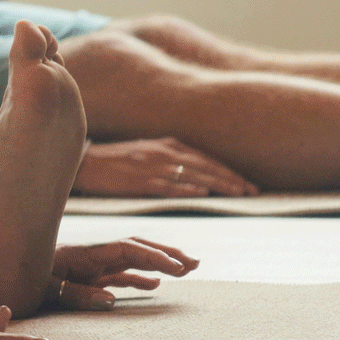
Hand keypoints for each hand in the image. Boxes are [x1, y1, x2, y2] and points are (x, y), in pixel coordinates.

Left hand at [47, 238, 199, 310]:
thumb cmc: (21, 279)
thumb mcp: (46, 290)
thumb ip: (77, 294)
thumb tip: (111, 300)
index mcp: (85, 255)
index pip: (128, 251)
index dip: (155, 258)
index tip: (179, 269)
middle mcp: (92, 256)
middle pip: (136, 249)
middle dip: (166, 254)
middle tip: (195, 264)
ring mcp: (91, 264)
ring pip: (132, 261)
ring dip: (159, 263)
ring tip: (188, 269)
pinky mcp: (86, 274)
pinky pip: (118, 274)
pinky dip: (138, 278)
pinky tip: (155, 286)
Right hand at [73, 139, 256, 196]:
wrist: (86, 162)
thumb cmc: (117, 160)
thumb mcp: (149, 151)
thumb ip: (172, 157)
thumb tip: (196, 173)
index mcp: (168, 145)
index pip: (207, 159)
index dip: (229, 172)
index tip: (248, 184)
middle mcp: (165, 153)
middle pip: (206, 167)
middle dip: (232, 179)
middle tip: (253, 191)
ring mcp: (153, 167)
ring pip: (194, 176)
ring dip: (219, 185)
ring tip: (238, 194)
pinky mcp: (140, 181)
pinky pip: (168, 186)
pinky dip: (187, 189)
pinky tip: (203, 195)